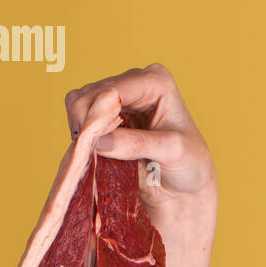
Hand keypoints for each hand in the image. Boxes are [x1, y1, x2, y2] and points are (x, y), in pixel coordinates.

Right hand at [64, 63, 217, 216]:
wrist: (184, 184)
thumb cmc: (189, 164)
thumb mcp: (172, 152)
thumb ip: (138, 144)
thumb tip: (100, 141)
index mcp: (156, 81)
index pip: (112, 90)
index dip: (96, 115)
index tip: (91, 142)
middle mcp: (134, 82)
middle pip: (89, 95)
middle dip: (87, 124)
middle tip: (96, 153)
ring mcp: (116, 97)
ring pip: (78, 104)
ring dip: (82, 130)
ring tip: (101, 153)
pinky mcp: (103, 115)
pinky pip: (76, 117)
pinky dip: (80, 135)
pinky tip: (96, 150)